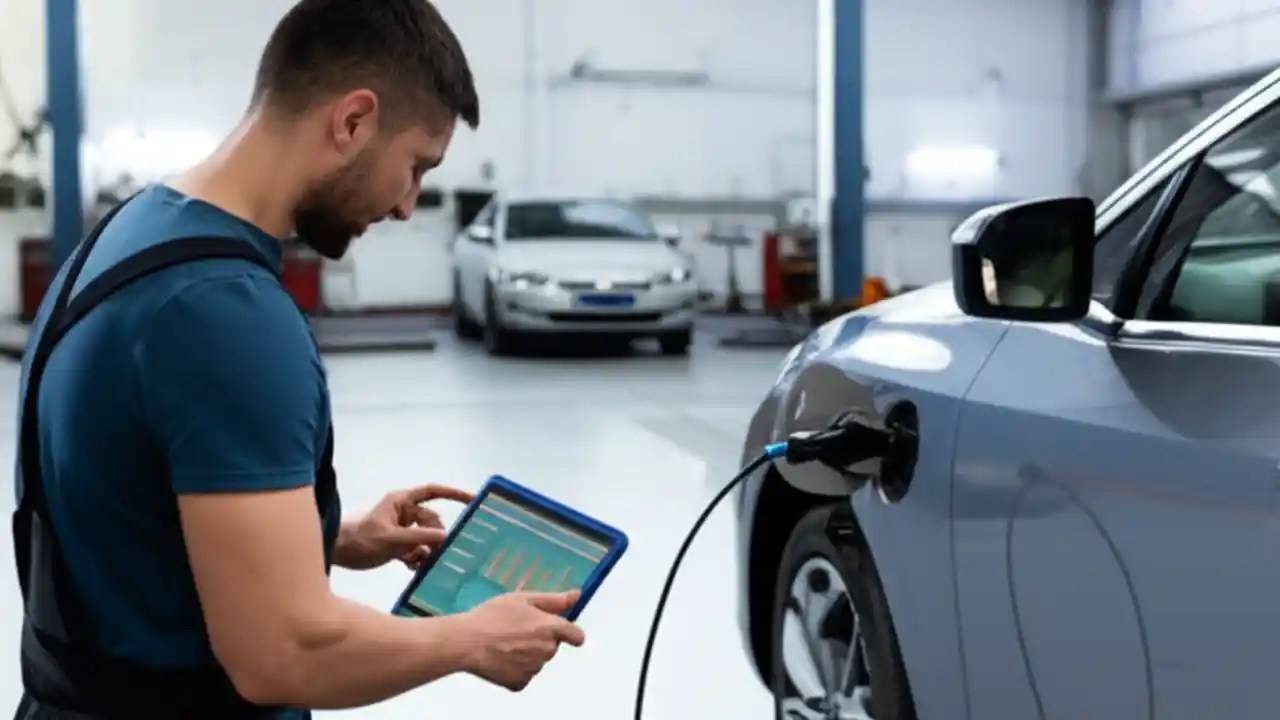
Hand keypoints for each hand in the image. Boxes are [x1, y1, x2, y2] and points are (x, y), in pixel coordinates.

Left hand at [334, 484, 474, 570]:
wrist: (338, 554)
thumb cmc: (360, 539)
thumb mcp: (391, 538)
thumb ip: (418, 537)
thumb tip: (446, 536)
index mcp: (402, 502)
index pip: (433, 492)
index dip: (453, 493)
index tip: (473, 500)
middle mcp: (404, 513)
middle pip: (432, 521)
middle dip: (436, 537)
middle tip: (438, 553)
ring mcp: (402, 529)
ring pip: (426, 538)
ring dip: (427, 551)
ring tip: (422, 563)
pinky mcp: (398, 545)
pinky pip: (417, 549)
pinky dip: (418, 559)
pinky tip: (414, 568)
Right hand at [460, 591, 586, 690]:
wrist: (467, 641)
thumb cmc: (493, 616)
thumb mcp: (523, 598)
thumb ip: (553, 599)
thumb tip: (576, 595)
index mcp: (550, 628)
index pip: (576, 636)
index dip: (571, 633)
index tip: (563, 632)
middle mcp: (546, 650)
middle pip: (552, 646)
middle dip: (540, 638)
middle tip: (516, 629)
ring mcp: (534, 669)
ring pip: (537, 660)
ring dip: (527, 653)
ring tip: (504, 642)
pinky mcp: (519, 682)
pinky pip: (523, 675)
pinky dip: (515, 668)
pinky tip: (501, 657)